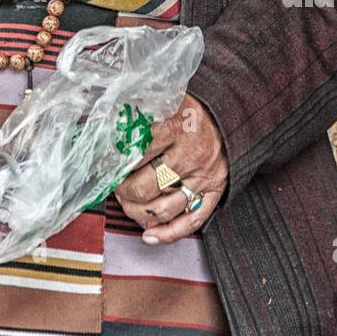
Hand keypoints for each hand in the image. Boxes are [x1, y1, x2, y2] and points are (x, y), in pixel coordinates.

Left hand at [114, 93, 228, 243]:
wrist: (230, 115)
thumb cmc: (194, 109)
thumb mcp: (167, 100)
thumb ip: (141, 111)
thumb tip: (109, 122)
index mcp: (175, 128)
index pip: (136, 155)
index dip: (116, 165)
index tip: (105, 166)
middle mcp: (190, 155)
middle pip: (146, 186)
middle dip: (124, 192)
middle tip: (115, 186)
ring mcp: (203, 178)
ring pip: (163, 209)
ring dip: (138, 213)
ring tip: (127, 204)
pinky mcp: (215, 192)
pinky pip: (192, 221)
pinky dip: (168, 234)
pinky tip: (149, 235)